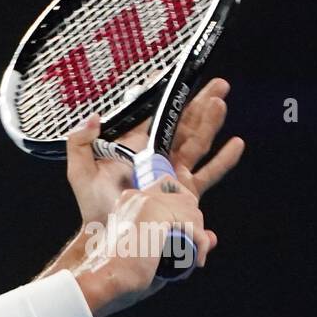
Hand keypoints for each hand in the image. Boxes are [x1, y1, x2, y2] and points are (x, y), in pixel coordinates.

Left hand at [66, 77, 245, 226]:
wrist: (110, 239)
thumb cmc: (94, 208)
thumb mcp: (81, 174)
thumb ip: (80, 144)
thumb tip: (94, 118)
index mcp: (135, 148)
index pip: (153, 117)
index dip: (166, 98)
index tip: (177, 77)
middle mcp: (157, 157)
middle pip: (183, 124)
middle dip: (200, 103)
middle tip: (218, 84)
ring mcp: (173, 174)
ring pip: (197, 143)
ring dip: (210, 123)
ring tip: (221, 103)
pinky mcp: (185, 194)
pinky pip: (208, 174)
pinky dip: (223, 160)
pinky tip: (236, 144)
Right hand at [74, 179, 213, 316]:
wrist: (101, 281)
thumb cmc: (120, 276)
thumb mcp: (155, 255)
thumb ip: (182, 244)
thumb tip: (213, 237)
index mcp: (130, 201)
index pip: (171, 191)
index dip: (182, 215)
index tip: (178, 238)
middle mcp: (138, 195)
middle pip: (187, 201)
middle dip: (192, 228)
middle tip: (185, 253)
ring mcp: (147, 202)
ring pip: (194, 213)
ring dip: (196, 239)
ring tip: (185, 262)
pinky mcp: (157, 214)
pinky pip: (194, 227)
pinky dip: (199, 247)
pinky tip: (192, 263)